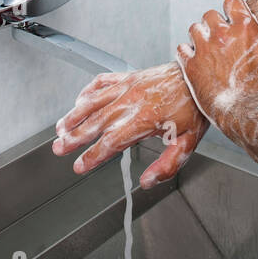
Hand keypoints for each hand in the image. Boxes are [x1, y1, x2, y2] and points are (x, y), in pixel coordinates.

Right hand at [53, 60, 209, 188]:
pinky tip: (79, 100)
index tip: (80, 166)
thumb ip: (167, 165)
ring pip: (94, 102)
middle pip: (95, 122)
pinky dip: (88, 91)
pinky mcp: (129, 76)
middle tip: (59, 148)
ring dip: (74, 115)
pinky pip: (102, 82)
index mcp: (144, 120)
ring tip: (60, 128)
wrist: (198, 76)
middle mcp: (132, 101)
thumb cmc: (195, 108)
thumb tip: (147, 182)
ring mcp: (128, 86)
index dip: (93, 156)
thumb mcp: (188, 143)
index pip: (111, 142)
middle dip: (74, 137)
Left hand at [177, 0, 257, 137]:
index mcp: (245, 28)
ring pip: (194, 29)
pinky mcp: (191, 67)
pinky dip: (187, 53)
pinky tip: (197, 62)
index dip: (233, 11)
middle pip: (210, 15)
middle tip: (222, 40)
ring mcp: (204, 49)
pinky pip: (181, 49)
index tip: (235, 21)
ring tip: (209, 51)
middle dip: (216, 25)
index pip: (231, 1)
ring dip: (200, 36)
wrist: (249, 115)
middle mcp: (222, 34)